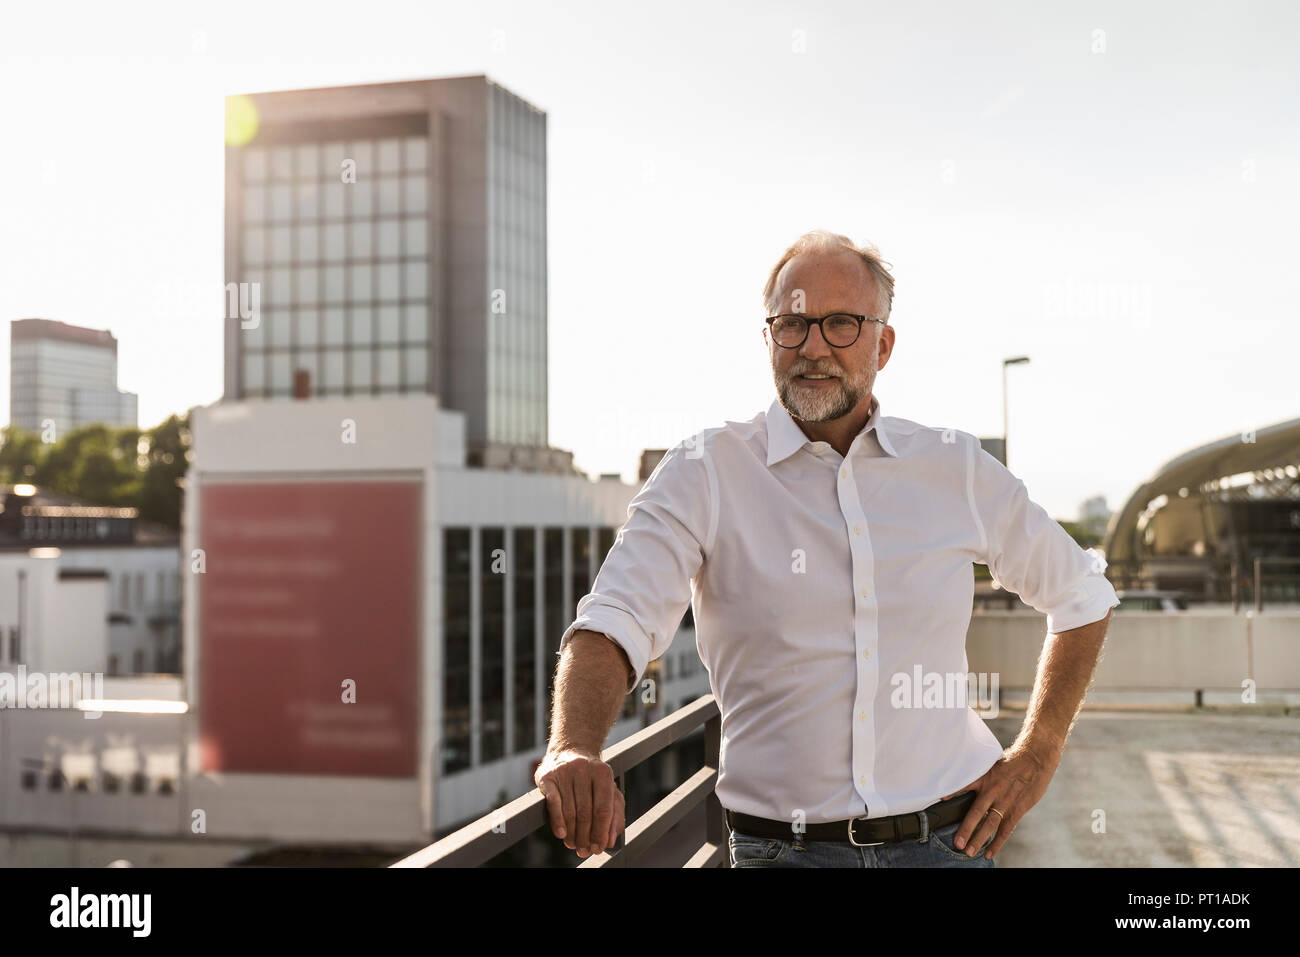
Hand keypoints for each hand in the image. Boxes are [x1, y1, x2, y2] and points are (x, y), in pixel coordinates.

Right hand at [535, 749, 625, 859]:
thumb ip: (615, 815)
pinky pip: (553, 803)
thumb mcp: (609, 791)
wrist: (569, 751)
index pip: (603, 809)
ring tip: (573, 844)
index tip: (599, 847)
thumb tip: (610, 840)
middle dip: (585, 836)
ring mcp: (564, 771)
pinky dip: (557, 821)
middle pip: (585, 812)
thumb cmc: (591, 778)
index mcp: (603, 772)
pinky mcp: (548, 776)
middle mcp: (583, 769)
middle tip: (584, 850)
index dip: (601, 832)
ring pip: (569, 810)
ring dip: (572, 833)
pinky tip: (561, 833)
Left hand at [940, 739, 1059, 860]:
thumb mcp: (991, 762)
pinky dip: (997, 842)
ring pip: (990, 824)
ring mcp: (1005, 802)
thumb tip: (964, 781)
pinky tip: (989, 852)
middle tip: (956, 843)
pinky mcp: (1017, 810)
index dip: (952, 792)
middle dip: (966, 829)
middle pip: (976, 813)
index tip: (940, 801)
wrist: (1036, 758)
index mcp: (984, 777)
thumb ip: (980, 775)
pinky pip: (1006, 830)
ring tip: (969, 852)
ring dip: (979, 840)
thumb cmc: (1012, 760)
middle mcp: (993, 791)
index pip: (965, 785)